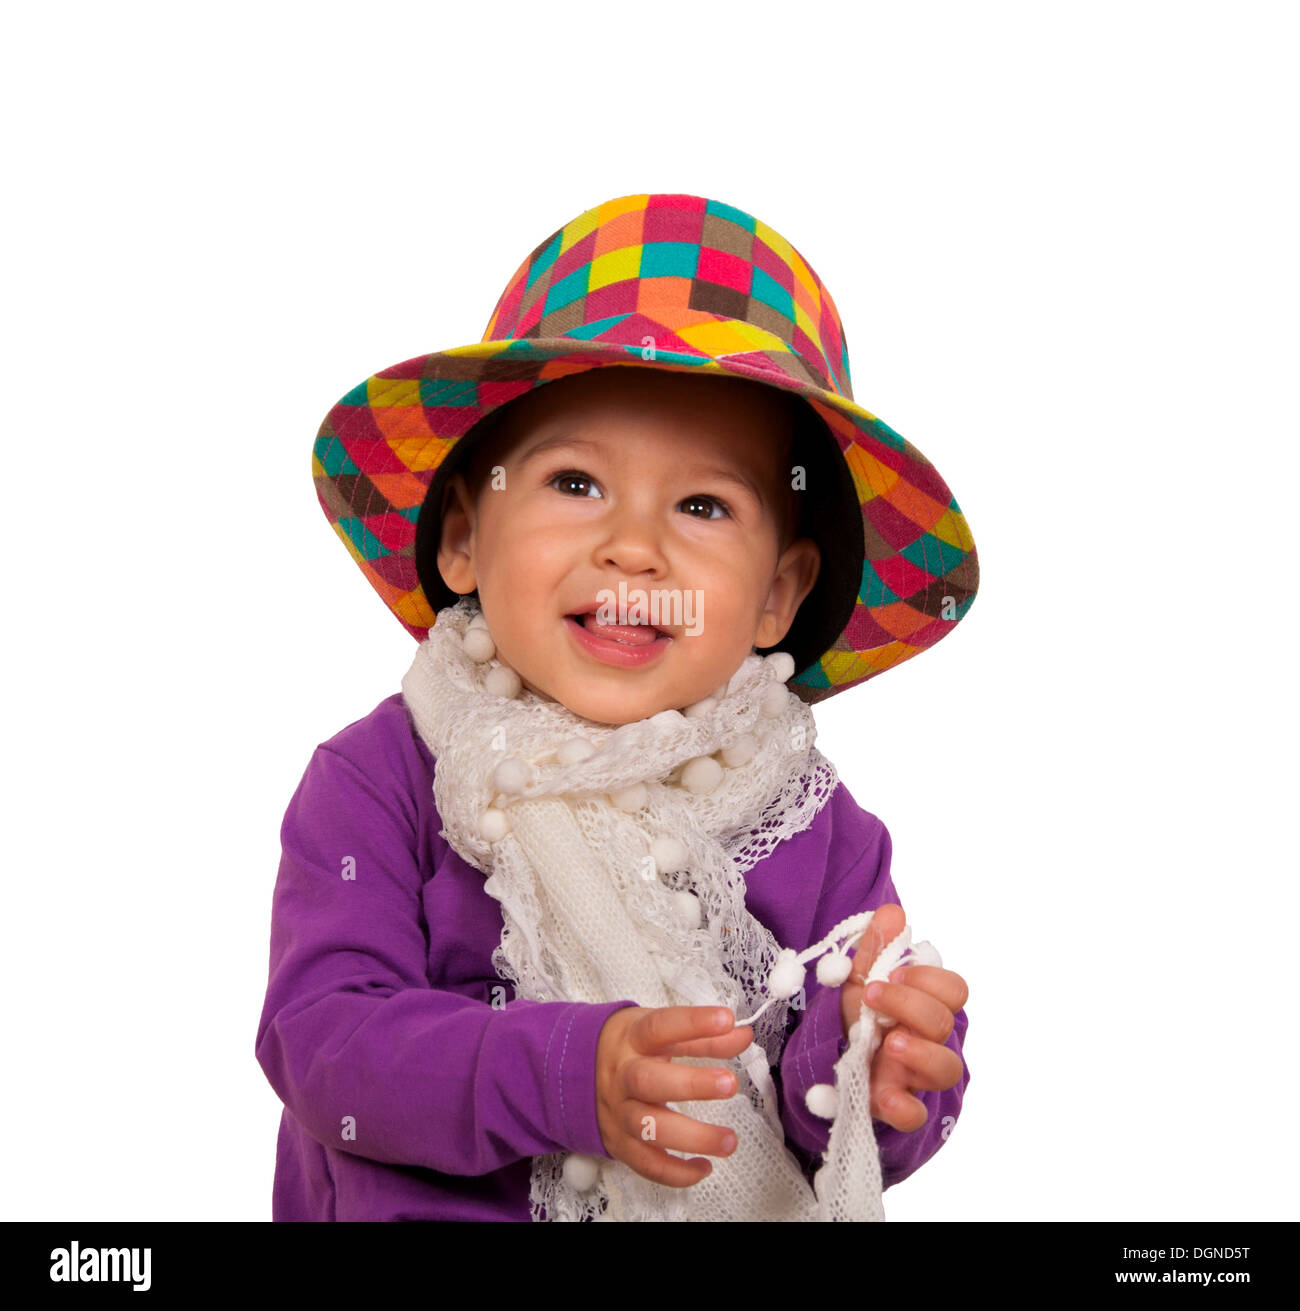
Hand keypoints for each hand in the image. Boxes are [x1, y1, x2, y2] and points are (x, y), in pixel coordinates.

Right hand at [594, 1005, 752, 1187]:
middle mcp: (622, 1075)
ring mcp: (618, 1112)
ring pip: (648, 1128)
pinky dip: (675, 1172)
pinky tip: (705, 1168)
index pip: (660, 1027)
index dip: (692, 1022)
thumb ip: (703, 1037)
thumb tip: (744, 1035)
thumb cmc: (630, 1049)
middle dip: (691, 1084)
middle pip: (649, 1081)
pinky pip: (645, 1164)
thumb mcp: (660, 1033)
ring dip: (691, 1137)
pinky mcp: (618, 1144)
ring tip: (729, 1141)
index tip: (726, 1019)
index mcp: (632, 1039)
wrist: (574, 1074)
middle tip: (730, 1084)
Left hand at [839, 903, 968, 1131]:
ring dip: (920, 1052)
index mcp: (925, 1005)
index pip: (953, 990)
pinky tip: (884, 1093)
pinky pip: (916, 1114)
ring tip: (888, 1042)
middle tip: (872, 995)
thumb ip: (875, 947)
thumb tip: (893, 912)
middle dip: (910, 1004)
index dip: (928, 979)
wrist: (827, 1059)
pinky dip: (904, 1106)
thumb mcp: (858, 977)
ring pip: (947, 1067)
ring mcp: (915, 1074)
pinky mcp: (896, 1104)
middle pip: (945, 1022)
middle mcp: (928, 1039)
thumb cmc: (858, 1015)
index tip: (891, 972)